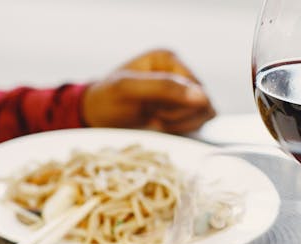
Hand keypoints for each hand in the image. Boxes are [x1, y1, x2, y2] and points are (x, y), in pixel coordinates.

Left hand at [80, 49, 215, 133]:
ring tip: (154, 120)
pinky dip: (182, 128)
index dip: (177, 106)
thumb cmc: (107, 99)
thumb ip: (163, 88)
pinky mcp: (183, 107)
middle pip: (203, 101)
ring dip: (179, 123)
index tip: (151, 110)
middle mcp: (179, 71)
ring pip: (204, 113)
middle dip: (176, 115)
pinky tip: (161, 126)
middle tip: (151, 116)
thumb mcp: (128, 89)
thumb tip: (202, 96)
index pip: (197, 88)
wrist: (96, 116)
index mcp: (168, 58)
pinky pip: (199, 121)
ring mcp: (183, 89)